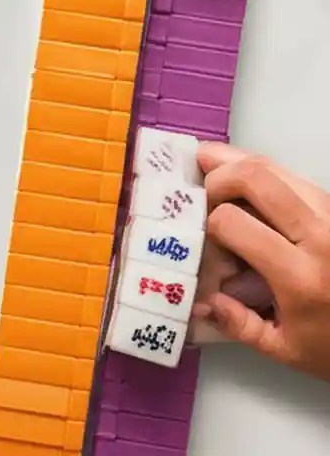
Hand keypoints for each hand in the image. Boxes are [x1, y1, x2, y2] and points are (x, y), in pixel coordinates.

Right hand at [197, 142, 329, 380]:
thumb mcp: (285, 350)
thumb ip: (239, 324)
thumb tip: (199, 300)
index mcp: (300, 276)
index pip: (232, 222)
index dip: (206, 223)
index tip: (201, 238)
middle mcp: (321, 236)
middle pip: (255, 178)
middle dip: (217, 177)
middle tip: (200, 191)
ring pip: (278, 168)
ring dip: (240, 166)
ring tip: (213, 171)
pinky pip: (296, 178)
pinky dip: (265, 174)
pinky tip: (247, 185)